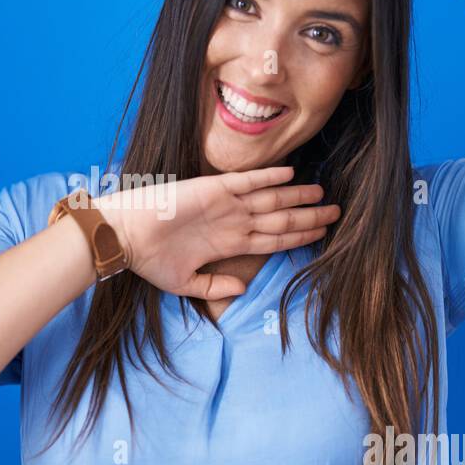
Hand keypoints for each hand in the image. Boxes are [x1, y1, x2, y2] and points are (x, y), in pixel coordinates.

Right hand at [93, 166, 339, 299]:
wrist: (127, 237)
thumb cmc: (151, 260)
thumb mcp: (186, 283)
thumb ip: (216, 285)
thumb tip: (244, 289)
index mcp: (230, 243)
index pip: (275, 240)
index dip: (300, 237)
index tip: (323, 235)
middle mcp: (233, 222)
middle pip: (281, 219)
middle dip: (310, 216)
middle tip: (337, 212)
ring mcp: (226, 205)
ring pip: (272, 199)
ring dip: (298, 197)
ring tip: (323, 194)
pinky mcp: (214, 189)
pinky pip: (248, 181)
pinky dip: (270, 177)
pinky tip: (292, 175)